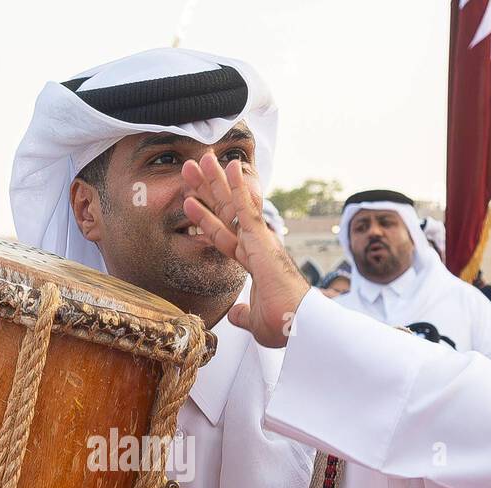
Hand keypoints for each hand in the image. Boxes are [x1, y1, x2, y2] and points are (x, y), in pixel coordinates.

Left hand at [180, 153, 307, 347]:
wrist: (298, 325)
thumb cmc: (284, 324)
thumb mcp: (253, 320)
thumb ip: (242, 314)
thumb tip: (234, 314)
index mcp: (254, 261)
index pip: (223, 234)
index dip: (206, 218)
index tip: (191, 201)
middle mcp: (256, 246)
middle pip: (225, 212)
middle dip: (207, 190)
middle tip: (191, 169)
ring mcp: (259, 240)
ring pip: (232, 205)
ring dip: (215, 182)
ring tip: (200, 160)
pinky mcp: (263, 240)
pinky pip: (247, 209)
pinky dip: (237, 187)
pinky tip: (229, 167)